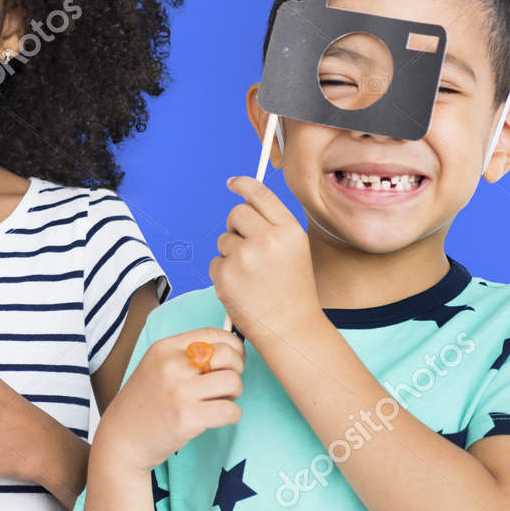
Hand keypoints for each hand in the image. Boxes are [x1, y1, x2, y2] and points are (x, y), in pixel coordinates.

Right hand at [93, 328, 244, 471]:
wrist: (121, 439)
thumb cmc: (144, 404)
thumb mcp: (157, 368)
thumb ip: (186, 356)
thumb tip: (231, 350)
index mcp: (164, 348)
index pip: (212, 333)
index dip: (233, 346)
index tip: (234, 360)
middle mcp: (171, 365)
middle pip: (228, 355)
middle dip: (236, 371)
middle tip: (225, 386)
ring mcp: (179, 391)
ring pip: (233, 382)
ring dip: (234, 395)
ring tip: (219, 402)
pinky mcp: (187, 417)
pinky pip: (230, 411)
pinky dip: (232, 416)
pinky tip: (217, 419)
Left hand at [210, 176, 321, 342]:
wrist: (290, 327)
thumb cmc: (292, 290)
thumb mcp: (294, 249)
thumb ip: (273, 226)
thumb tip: (243, 208)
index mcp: (289, 230)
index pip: (260, 195)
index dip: (243, 185)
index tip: (232, 183)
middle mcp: (267, 239)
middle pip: (236, 213)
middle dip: (236, 226)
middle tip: (248, 248)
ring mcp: (244, 256)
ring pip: (223, 239)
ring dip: (231, 253)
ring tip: (251, 275)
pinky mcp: (225, 274)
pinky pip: (215, 262)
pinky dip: (224, 274)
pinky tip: (242, 288)